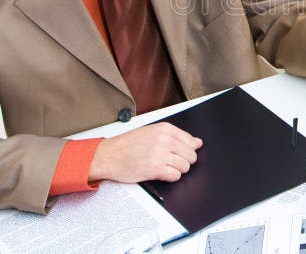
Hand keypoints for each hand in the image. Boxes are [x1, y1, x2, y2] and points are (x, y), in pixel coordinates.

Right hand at [88, 122, 202, 182]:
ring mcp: (160, 154)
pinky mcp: (155, 169)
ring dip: (178, 169)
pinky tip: (163, 173)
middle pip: (191, 155)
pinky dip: (172, 177)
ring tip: (166, 167)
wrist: (108, 155)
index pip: (191, 141)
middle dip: (185, 160)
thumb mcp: (152, 132)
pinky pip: (176, 176)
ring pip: (185, 166)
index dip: (189, 149)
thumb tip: (197, 142)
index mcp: (165, 129)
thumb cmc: (127, 145)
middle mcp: (164, 140)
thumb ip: (175, 136)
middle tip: (173, 161)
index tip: (184, 153)